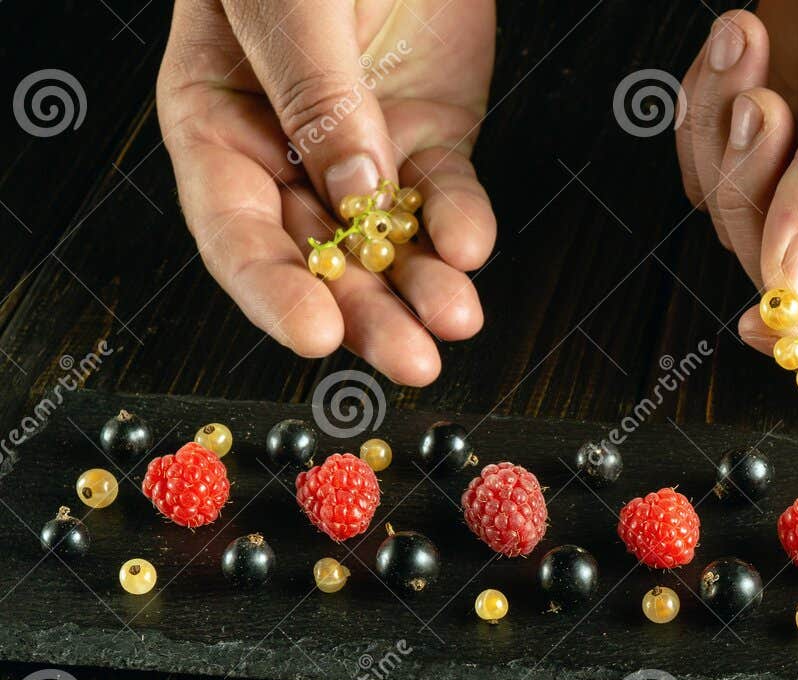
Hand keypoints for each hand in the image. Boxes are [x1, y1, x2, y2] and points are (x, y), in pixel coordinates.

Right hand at [156, 0, 496, 385]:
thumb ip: (312, 92)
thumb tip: (349, 192)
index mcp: (215, 117)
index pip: (232, 226)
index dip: (272, 288)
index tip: (315, 334)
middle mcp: (285, 150)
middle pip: (319, 256)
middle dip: (365, 312)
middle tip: (410, 357)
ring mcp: (362, 148)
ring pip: (388, 243)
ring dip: (421, 288)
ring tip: (453, 318)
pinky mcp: (429, 134)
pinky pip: (443, 197)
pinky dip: (460, 227)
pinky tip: (470, 248)